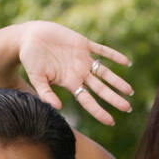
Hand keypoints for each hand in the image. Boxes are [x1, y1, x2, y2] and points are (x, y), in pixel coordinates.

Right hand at [18, 21, 132, 125]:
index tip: (111, 122)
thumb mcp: (37, 78)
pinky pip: (102, 50)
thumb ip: (46, 93)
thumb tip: (57, 108)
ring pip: (104, 72)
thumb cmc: (30, 59)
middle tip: (128, 109)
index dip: (99, 111)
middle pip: (100, 89)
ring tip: (129, 91)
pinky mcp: (83, 44)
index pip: (87, 101)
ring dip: (117, 81)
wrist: (29, 37)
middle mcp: (79, 73)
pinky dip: (114, 55)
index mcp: (69, 83)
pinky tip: (127, 62)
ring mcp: (82, 59)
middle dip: (114, 99)